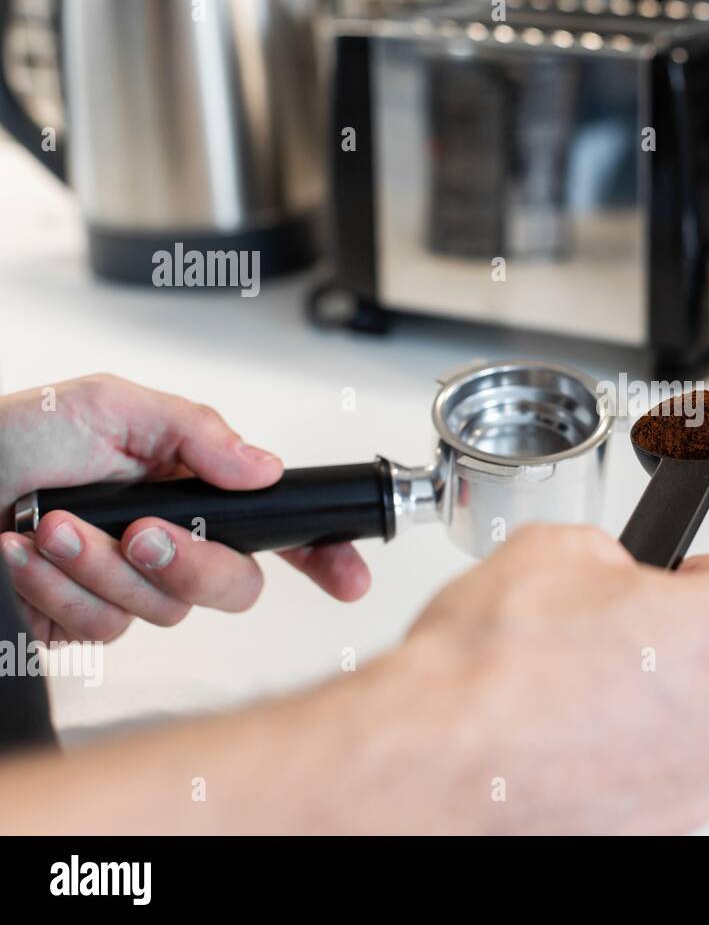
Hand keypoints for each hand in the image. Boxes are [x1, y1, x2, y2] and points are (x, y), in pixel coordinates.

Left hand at [0, 374, 368, 642]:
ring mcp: (131, 585)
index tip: (348, 577)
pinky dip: (58, 588)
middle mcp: (173, 540)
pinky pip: (102, 629)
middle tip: (143, 534)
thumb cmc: (15, 436)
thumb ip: (197, 432)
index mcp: (194, 489)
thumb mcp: (111, 405)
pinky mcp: (85, 621)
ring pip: (164, 610)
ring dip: (101, 568)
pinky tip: (26, 553)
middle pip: (235, 584)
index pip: (279, 529)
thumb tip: (263, 467)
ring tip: (53, 526)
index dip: (324, 556)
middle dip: (190, 562)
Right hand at [377, 525, 708, 834]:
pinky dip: (634, 753)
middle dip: (686, 640)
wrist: (430, 757)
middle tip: (618, 629)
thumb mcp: (554, 548)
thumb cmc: (489, 669)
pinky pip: (664, 773)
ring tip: (584, 684)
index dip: (694, 573)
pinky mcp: (658, 828)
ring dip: (662, 701)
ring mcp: (697, 783)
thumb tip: (612, 571)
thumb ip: (611, 554)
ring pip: (701, 723)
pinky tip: (574, 732)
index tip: (669, 579)